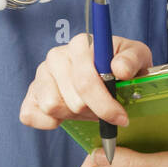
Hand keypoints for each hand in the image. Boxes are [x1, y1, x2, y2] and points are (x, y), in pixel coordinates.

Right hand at [19, 34, 152, 128]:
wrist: (109, 74)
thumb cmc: (122, 63)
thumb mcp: (138, 56)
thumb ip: (131, 60)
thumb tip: (119, 69)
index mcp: (81, 44)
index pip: (86, 80)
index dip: (104, 103)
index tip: (120, 117)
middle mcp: (57, 56)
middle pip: (73, 100)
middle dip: (94, 112)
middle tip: (107, 112)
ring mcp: (41, 74)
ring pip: (52, 107)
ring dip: (75, 115)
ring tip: (89, 108)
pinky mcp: (31, 93)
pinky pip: (30, 115)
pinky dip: (49, 122)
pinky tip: (66, 116)